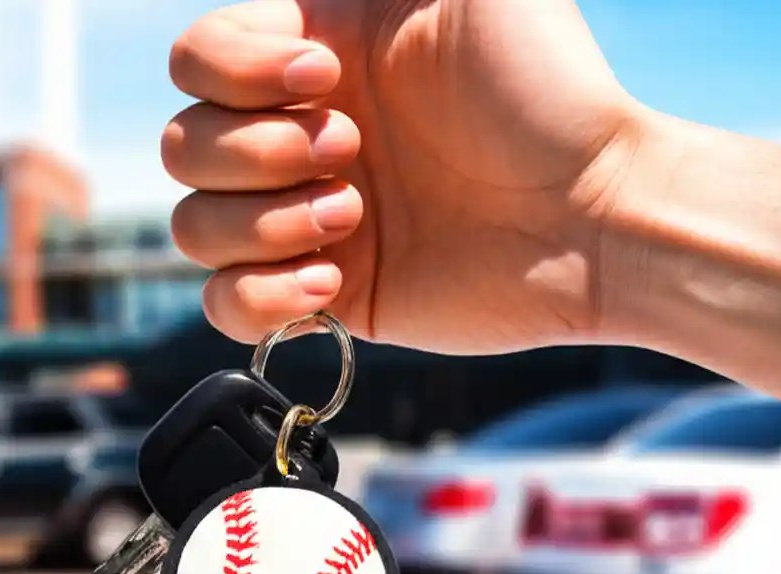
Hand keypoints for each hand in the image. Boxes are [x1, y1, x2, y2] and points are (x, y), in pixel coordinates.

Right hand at [163, 0, 644, 352]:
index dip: (237, 72)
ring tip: (355, 217)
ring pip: (194, 229)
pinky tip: (332, 278)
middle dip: (257, 153)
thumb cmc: (546, 87)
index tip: (326, 78)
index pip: (195, 61)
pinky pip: (226, 306)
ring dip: (263, 224)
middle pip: (182, 147)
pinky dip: (260, 294)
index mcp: (309, 61)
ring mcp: (306, 221)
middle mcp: (296, 139)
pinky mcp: (328, 294)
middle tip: (354, 154)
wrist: (598, 209)